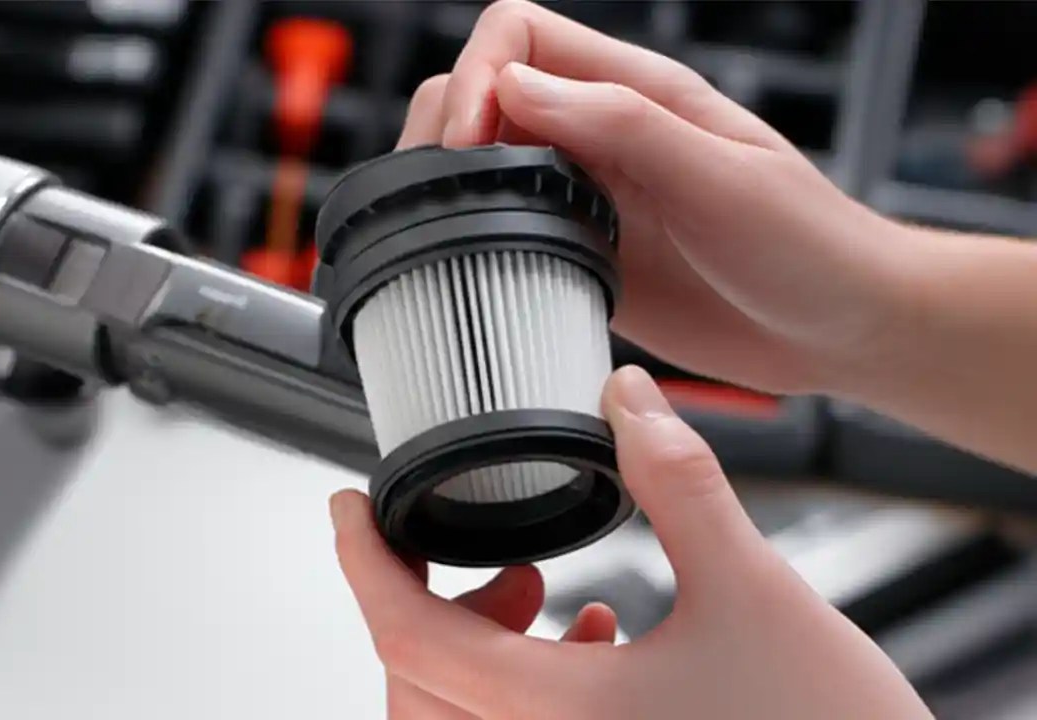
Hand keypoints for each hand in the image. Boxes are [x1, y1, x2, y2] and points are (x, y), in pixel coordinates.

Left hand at [331, 367, 931, 718]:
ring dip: (477, 644)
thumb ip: (678, 482)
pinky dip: (528, 681)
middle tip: (471, 550)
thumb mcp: (754, 590)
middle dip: (428, 602)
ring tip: (540, 590)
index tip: (347, 509)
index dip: (361, 561)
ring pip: (460, 713)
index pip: (403, 633)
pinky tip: (601, 638)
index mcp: (553, 718)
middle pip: (415, 682)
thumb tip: (626, 398)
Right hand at [397, 0, 921, 395]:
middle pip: (486, 92)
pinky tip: (484, 267)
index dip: (479, 75)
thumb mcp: (722, 176)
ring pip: (485, 162)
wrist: (839, 329)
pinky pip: (507, 232)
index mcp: (637, 93)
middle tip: (446, 189)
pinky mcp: (584, 256)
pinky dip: (478, 239)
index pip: (520, 35)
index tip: (470, 141)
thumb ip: (625, 124)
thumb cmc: (808, 244)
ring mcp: (589, 196)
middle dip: (447, 127)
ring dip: (455, 183)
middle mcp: (603, 136)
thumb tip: (518, 87)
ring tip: (453, 226)